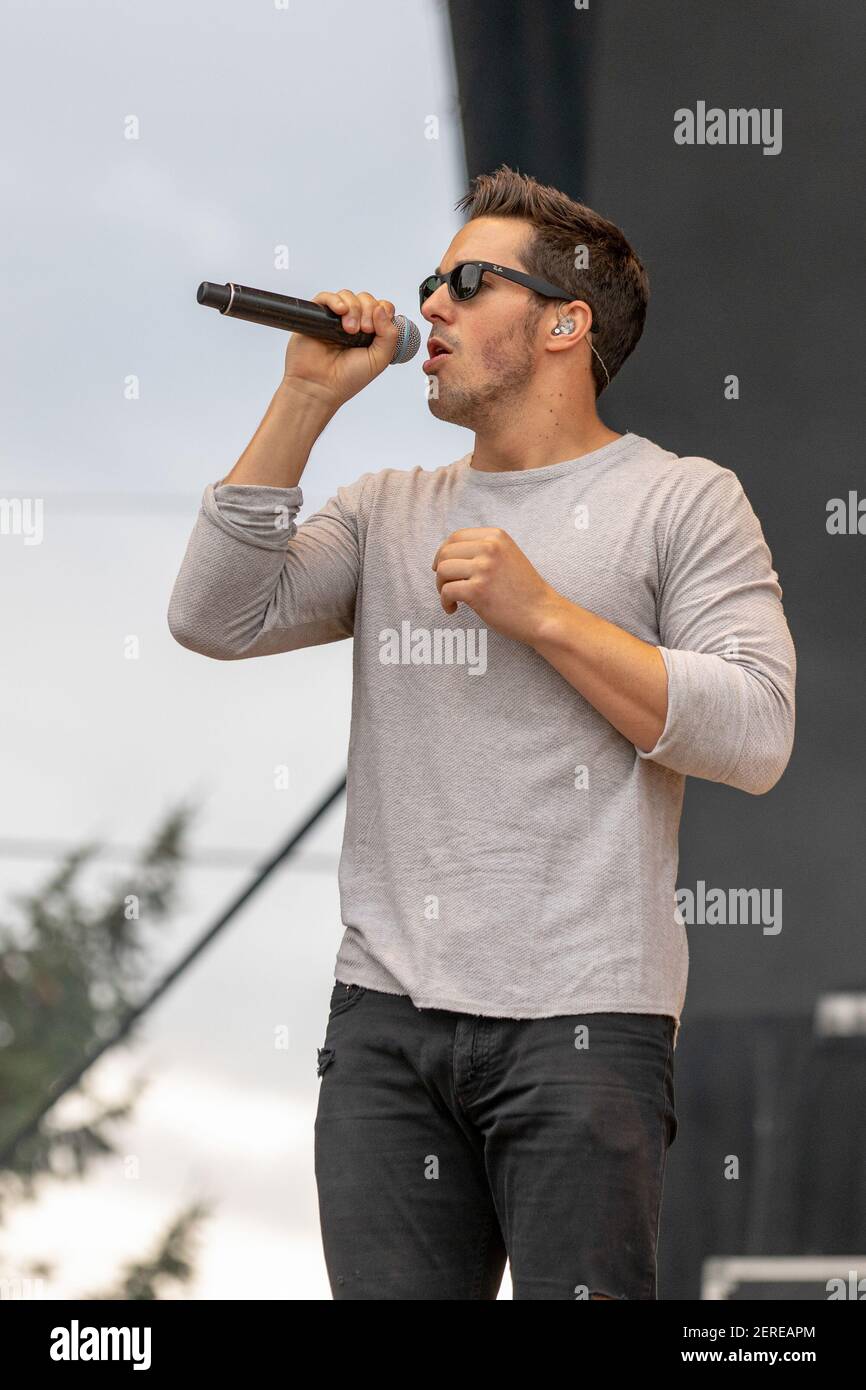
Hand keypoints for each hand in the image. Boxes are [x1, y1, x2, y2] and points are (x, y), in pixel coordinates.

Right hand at [282, 288, 396, 410]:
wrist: (320, 388)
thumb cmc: (347, 379)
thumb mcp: (379, 359)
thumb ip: (389, 335)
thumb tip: (381, 308)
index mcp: (370, 333)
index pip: (381, 308)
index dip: (383, 312)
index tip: (377, 328)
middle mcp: (353, 323)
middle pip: (366, 299)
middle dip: (368, 311)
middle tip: (363, 330)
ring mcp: (335, 319)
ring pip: (348, 296)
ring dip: (353, 309)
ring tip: (349, 330)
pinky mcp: (317, 317)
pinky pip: (326, 297)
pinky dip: (336, 300)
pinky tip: (340, 311)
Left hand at [431, 527, 556, 644]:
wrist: (543, 613)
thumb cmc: (524, 590)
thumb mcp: (508, 556)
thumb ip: (484, 550)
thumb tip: (447, 554)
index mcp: (496, 537)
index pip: (456, 536)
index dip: (444, 552)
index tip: (441, 566)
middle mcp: (490, 548)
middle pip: (445, 552)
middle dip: (440, 571)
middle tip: (446, 586)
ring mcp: (484, 568)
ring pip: (442, 570)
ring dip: (441, 586)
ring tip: (451, 598)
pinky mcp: (478, 590)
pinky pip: (446, 591)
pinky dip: (445, 602)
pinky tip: (453, 609)